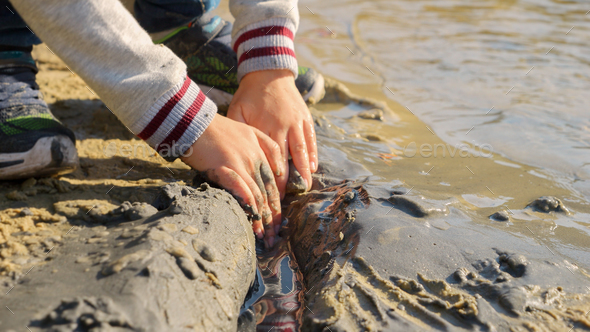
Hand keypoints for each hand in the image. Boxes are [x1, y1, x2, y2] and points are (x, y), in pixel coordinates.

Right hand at [180, 114, 282, 246]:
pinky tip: (252, 222)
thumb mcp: (246, 130)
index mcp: (261, 150)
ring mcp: (242, 162)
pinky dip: (250, 208)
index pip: (274, 183)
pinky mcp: (227, 167)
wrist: (192, 119)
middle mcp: (255, 157)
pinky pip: (243, 192)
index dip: (276, 205)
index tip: (277, 223)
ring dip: (262, 219)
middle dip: (272, 218)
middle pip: (269, 192)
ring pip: (258, 195)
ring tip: (265, 237)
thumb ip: (265, 148)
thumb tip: (276, 171)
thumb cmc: (213, 128)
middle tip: (275, 238)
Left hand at [227, 69, 317, 198]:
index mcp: (268, 126)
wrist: (269, 72)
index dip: (272, 178)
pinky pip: (311, 139)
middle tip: (286, 198)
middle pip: (288, 159)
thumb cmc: (250, 94)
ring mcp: (297, 122)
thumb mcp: (238, 109)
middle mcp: (285, 126)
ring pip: (303, 150)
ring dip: (304, 170)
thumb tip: (235, 153)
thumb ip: (239, 130)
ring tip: (306, 186)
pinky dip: (312, 154)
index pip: (271, 159)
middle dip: (288, 180)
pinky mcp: (306, 118)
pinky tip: (313, 167)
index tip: (271, 193)